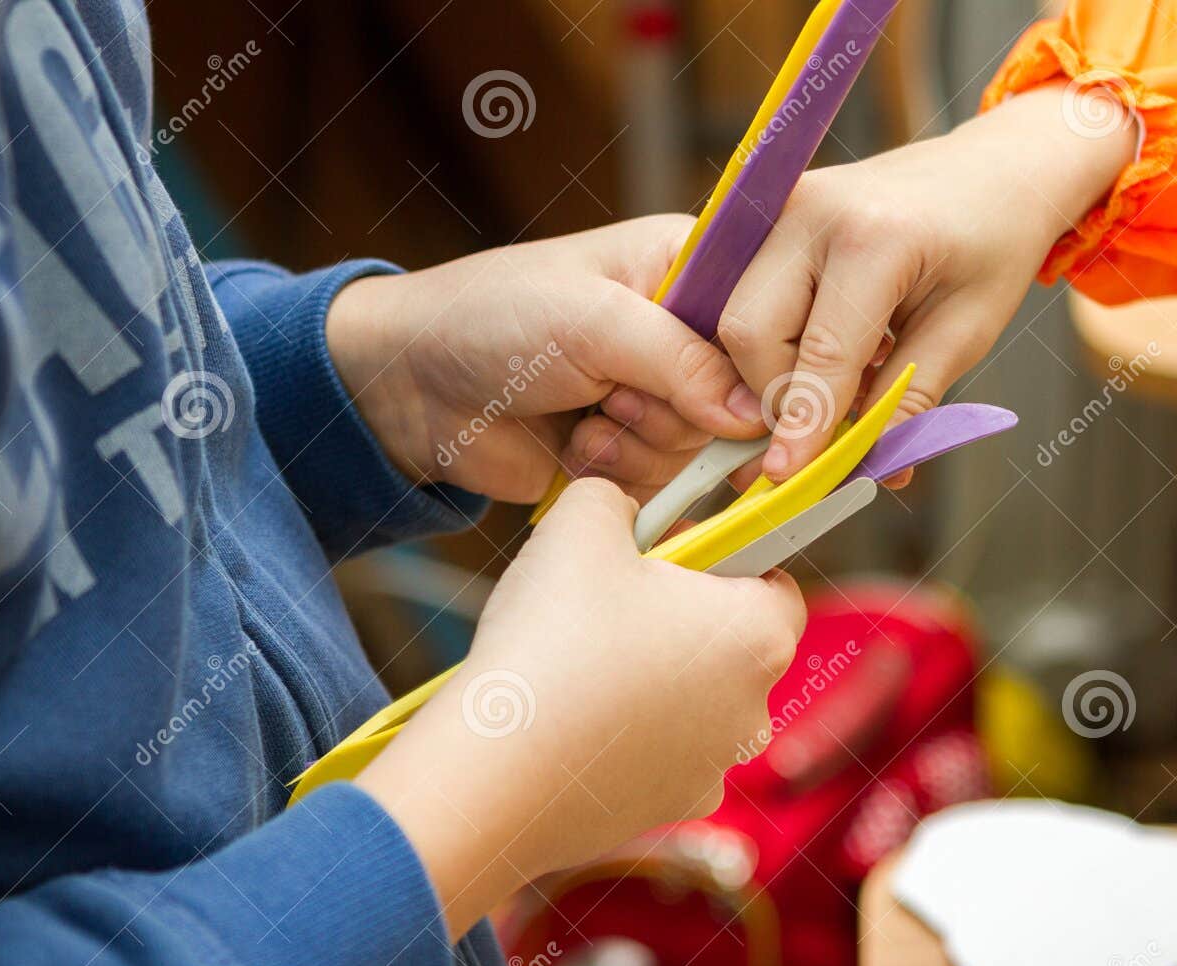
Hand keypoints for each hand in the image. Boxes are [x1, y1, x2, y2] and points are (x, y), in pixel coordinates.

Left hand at [327, 217, 764, 503]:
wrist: (414, 388)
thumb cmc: (491, 318)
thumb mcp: (592, 320)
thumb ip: (680, 361)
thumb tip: (754, 414)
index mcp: (685, 269)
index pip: (762, 320)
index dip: (756, 366)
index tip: (731, 397)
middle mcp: (680, 333)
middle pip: (736, 400)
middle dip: (669, 411)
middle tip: (612, 395)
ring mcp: (655, 395)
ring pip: (698, 450)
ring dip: (636, 446)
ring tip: (583, 419)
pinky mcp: (628, 450)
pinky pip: (661, 484)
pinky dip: (615, 475)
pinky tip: (573, 449)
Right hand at [356, 479, 804, 938]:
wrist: (494, 771)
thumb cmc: (551, 641)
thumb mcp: (579, 523)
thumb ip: (615, 497)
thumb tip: (620, 508)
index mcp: (758, 633)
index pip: (776, 580)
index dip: (723, 557)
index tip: (668, 554)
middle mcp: (754, 709)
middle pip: (733, 644)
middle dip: (682, 619)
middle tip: (611, 603)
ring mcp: (713, 769)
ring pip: (694, 702)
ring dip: (653, 680)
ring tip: (578, 665)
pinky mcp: (668, 811)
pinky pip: (657, 756)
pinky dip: (625, 737)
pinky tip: (570, 721)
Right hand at [719, 82, 1138, 484]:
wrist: (994, 168)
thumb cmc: (992, 246)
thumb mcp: (967, 332)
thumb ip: (909, 400)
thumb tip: (871, 470)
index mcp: (876, 238)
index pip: (821, 354)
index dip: (803, 424)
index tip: (786, 476)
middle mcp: (813, 211)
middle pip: (750, 334)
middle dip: (775, 394)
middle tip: (822, 422)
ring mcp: (783, 205)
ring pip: (735, 318)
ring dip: (773, 368)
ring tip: (836, 375)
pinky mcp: (769, 212)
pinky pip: (743, 294)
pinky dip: (772, 339)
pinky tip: (821, 344)